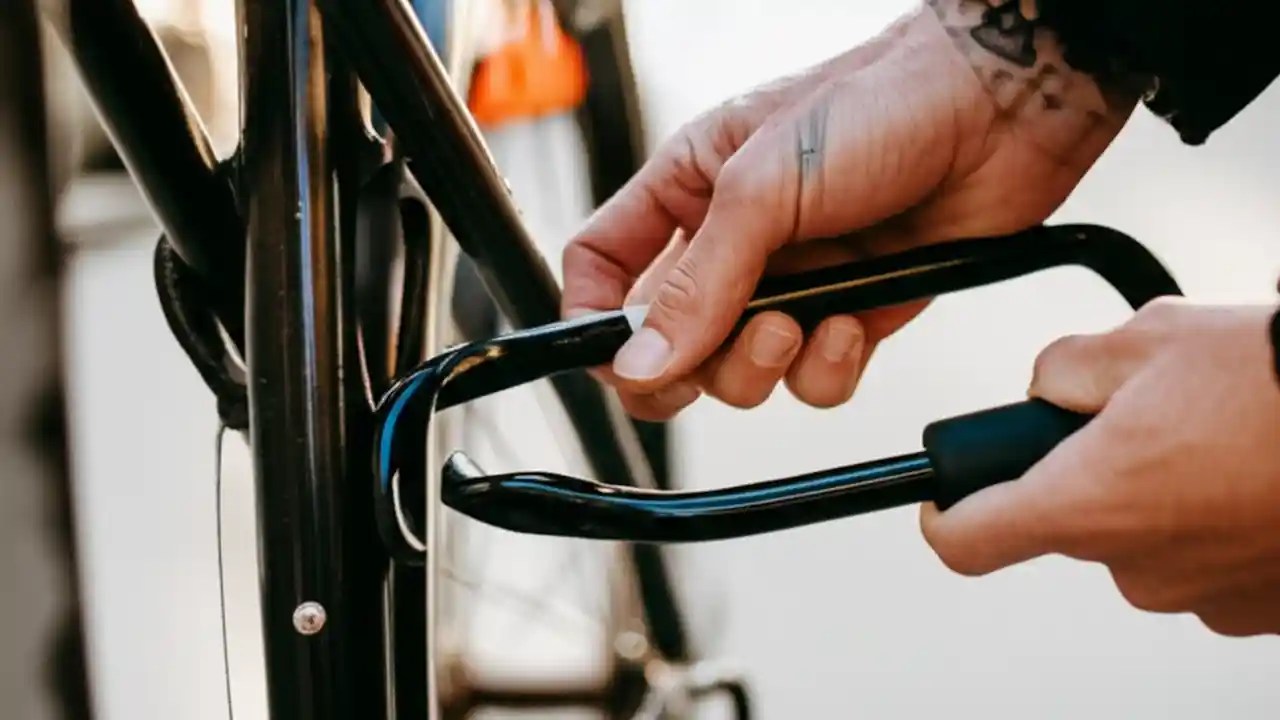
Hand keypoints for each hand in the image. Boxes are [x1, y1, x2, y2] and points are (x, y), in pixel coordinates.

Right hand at [562, 0, 1140, 419]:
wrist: (1001, 110)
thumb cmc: (878, 106)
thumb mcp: (764, 188)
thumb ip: (698, 282)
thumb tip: (639, 360)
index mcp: (688, 189)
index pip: (603, 266)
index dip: (594, 318)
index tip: (613, 356)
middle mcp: (732, 242)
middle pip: (667, 341)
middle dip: (692, 363)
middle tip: (720, 354)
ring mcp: (791, 282)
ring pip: (740, 371)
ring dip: (766, 365)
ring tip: (804, 321)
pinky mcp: (852, 313)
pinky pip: (813, 377)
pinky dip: (829, 366)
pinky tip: (858, 321)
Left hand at [921, 299, 1279, 636]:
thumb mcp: (1149, 339)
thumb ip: (1069, 366)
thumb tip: (1049, 386)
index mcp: (1090, 504)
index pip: (969, 542)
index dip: (947, 516)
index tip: (945, 499)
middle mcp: (1138, 566)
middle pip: (1071, 521)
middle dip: (1090, 469)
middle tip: (1142, 421)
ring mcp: (1200, 596)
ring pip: (1143, 539)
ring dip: (1159, 494)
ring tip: (1214, 439)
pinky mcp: (1254, 610)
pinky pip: (1202, 560)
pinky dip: (1210, 522)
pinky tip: (1248, 475)